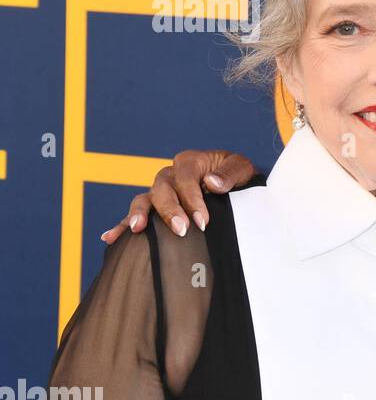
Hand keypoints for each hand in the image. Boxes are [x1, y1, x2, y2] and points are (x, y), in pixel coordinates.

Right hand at [100, 150, 256, 242]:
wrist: (235, 185)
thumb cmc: (237, 176)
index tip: (203, 221)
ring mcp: (160, 191)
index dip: (192, 199)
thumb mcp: (241, 168)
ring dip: (140, 214)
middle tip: (181, 230)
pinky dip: (122, 224)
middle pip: (162, 189)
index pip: (185, 178)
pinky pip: (138, 214)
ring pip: (145, 199)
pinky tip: (110, 237)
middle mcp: (170, 174)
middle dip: (170, 210)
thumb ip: (229, 174)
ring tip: (137, 228)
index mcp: (190, 162)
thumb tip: (211, 184)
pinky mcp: (156, 207)